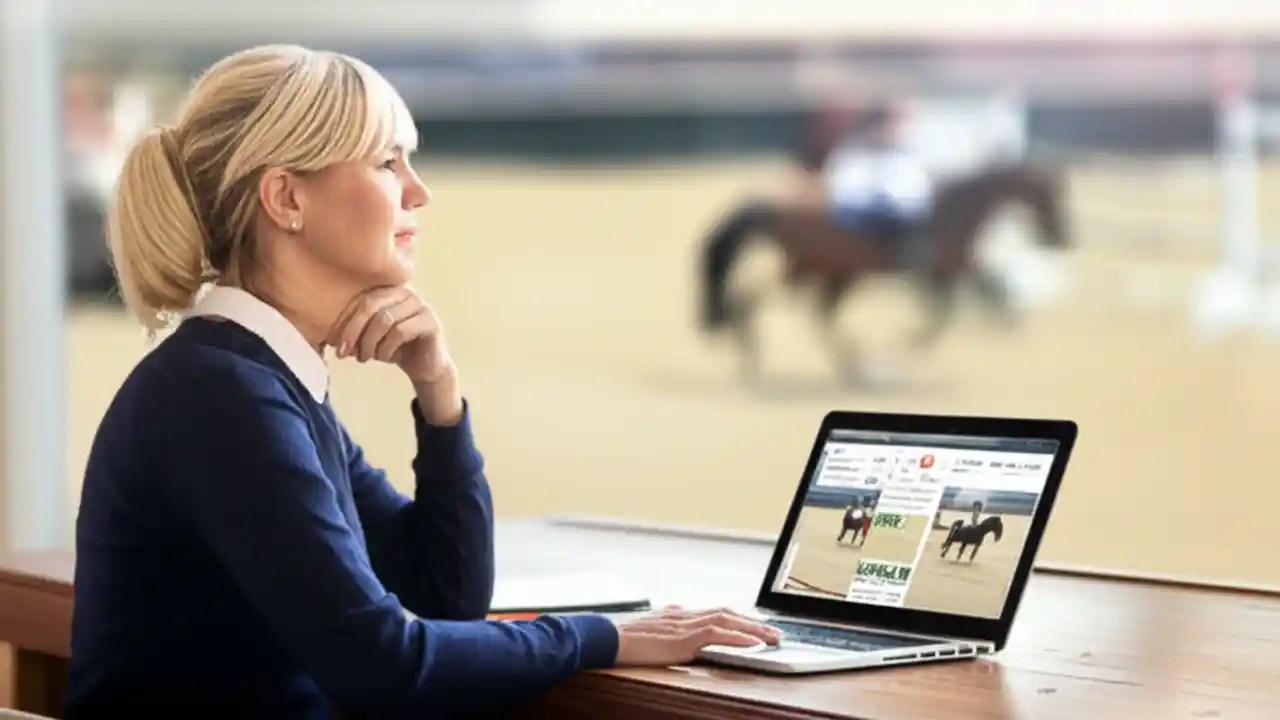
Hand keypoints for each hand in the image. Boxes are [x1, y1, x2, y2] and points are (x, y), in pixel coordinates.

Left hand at [326, 285, 462, 422]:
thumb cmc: (393, 348)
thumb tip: (329, 336)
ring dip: (369, 342)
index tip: (331, 341)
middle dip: (353, 330)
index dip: (343, 319)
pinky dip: (386, 347)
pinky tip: (383, 357)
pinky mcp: (430, 322)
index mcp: (388, 289)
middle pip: (371, 304)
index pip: (360, 298)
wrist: (424, 367)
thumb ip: (352, 332)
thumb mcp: (368, 338)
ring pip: (385, 319)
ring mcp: (420, 305)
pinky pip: (401, 331)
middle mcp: (406, 292)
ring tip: (364, 358)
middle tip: (342, 352)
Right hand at [613, 606, 781, 666]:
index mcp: (678, 614)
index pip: (715, 612)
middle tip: (775, 632)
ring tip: (773, 637)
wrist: (605, 638)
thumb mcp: (650, 633)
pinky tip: (753, 642)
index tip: (755, 625)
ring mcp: (684, 624)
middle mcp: (685, 615)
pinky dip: (738, 636)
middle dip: (753, 622)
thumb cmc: (623, 640)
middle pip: (727, 613)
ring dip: (753, 629)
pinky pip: (717, 634)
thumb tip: (677, 635)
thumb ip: (667, 631)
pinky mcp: (683, 638)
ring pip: (727, 620)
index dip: (738, 619)